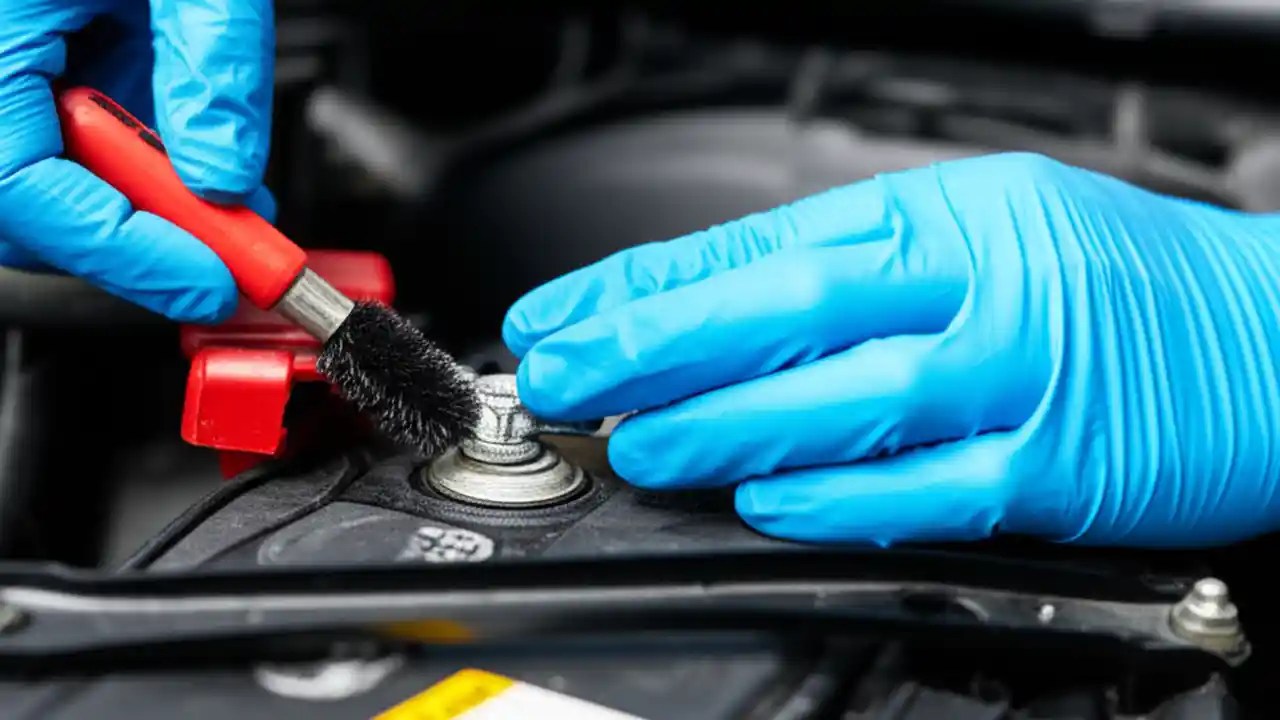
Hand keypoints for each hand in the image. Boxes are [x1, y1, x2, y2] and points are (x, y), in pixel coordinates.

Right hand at [0, 0, 274, 321]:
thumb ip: (211, 66)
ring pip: (50, 192)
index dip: (122, 250)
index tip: (212, 281)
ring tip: (239, 221)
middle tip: (238, 264)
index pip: (18, 184)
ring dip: (150, 220)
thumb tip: (223, 177)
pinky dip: (145, 183)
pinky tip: (206, 179)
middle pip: (27, 210)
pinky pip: (70, 156)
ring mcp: (9, 72)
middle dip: (139, 249)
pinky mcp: (37, 78)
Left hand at [503, 152, 1279, 547]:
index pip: (765, 241)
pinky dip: (840, 497)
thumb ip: (850, 267)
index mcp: (948, 214)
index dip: (647, 283)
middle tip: (564, 375)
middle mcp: (982, 282)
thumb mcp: (980, 230)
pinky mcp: (1058, 467)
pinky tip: (766, 500)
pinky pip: (930, 488)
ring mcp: (1021, 374)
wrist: (1274, 332)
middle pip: (789, 306)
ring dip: (727, 425)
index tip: (563, 314)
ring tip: (638, 444)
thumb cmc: (1117, 280)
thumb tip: (707, 303)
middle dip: (656, 345)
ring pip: (848, 398)